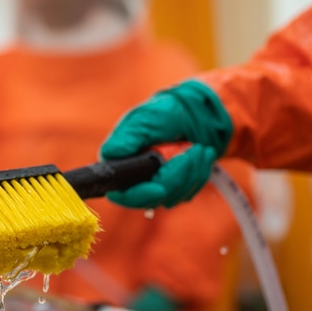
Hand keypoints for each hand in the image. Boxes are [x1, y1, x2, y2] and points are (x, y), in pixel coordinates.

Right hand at [100, 80, 231, 207]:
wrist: (189, 114)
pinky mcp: (174, 190)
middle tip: (191, 149)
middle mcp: (135, 181)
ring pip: (175, 196)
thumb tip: (110, 152)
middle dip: (176, 175)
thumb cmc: (161, 114)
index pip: (124, 194)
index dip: (140, 195)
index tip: (160, 188)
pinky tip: (201, 155)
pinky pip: (189, 192)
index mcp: (119, 166)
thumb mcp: (144, 120)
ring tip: (198, 147)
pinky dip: (199, 173)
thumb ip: (128, 137)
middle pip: (155, 196)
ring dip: (192, 171)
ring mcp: (156, 187)